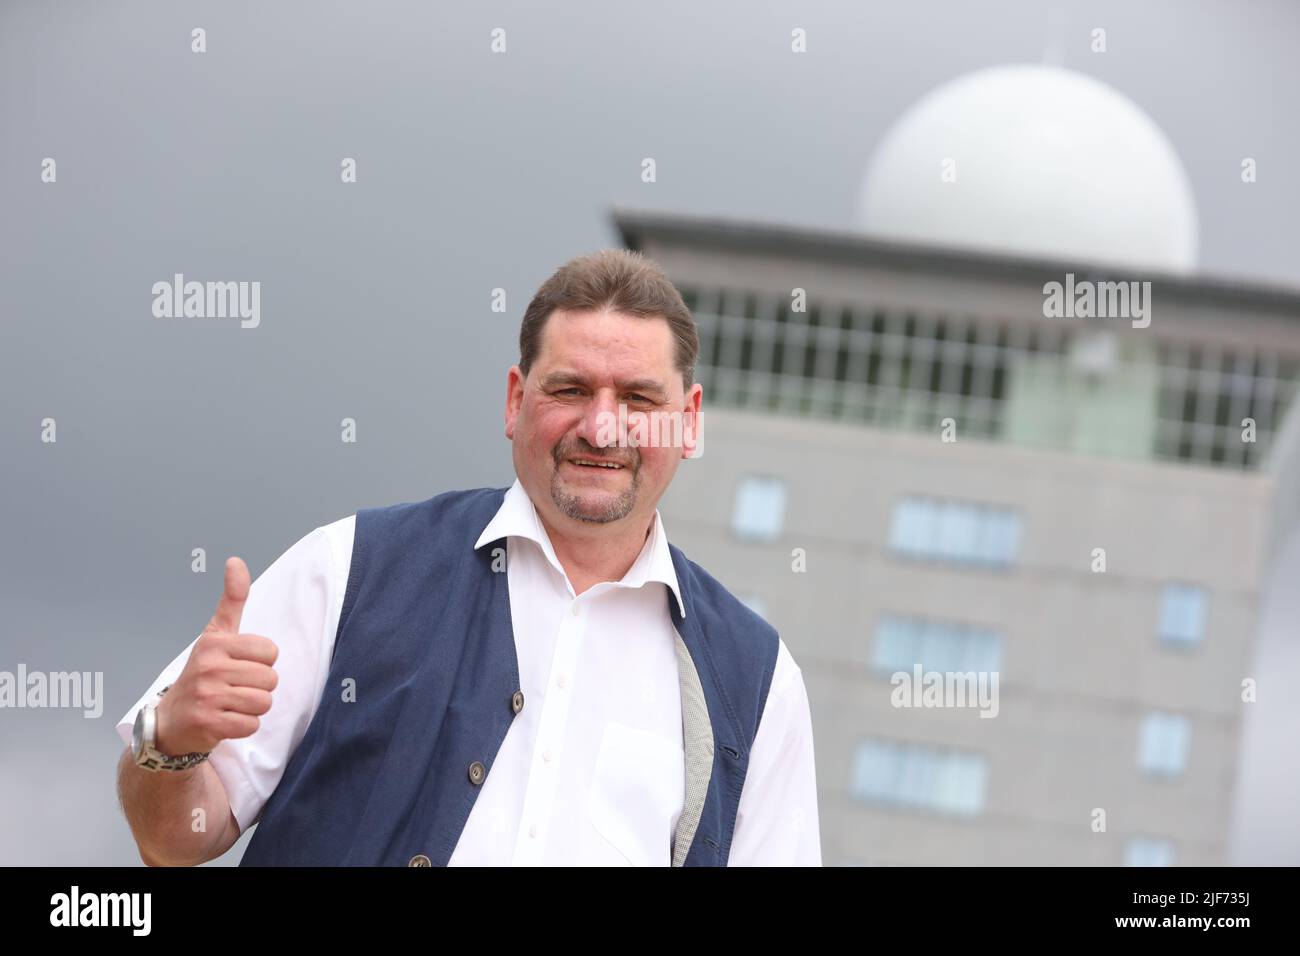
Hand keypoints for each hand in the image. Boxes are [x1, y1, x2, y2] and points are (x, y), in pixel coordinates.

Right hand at [154, 557, 278, 754]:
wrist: (170, 721)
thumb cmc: (202, 674)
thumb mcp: (215, 634)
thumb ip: (232, 600)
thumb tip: (236, 561)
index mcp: (214, 642)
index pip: (270, 651)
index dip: (262, 662)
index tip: (240, 665)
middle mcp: (208, 667)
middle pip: (270, 679)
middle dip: (259, 687)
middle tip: (235, 688)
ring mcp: (206, 697)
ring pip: (263, 702)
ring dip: (254, 708)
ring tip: (232, 704)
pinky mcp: (208, 724)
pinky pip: (251, 725)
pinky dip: (245, 726)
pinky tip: (226, 720)